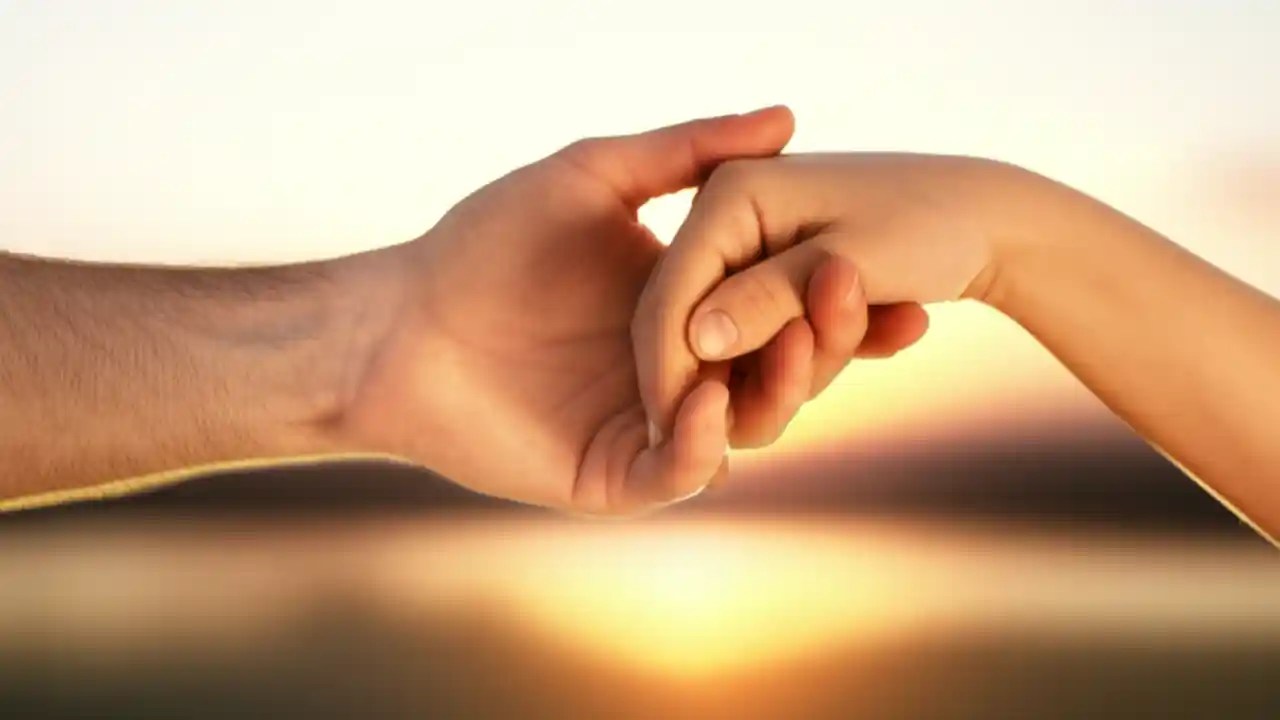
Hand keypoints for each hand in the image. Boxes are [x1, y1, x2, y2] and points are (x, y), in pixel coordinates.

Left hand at [337, 114, 924, 513]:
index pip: (787, 312)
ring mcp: (654, 427)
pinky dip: (702, 441)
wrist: (401, 320)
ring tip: (800, 342)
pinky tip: (710, 399)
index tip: (902, 277)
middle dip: (832, 345)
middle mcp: (687, 372)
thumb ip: (688, 152)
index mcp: (693, 310)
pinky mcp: (614, 476)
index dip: (842, 300)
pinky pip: (678, 468)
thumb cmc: (488, 243)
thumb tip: (788, 116)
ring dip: (782, 389)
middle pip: (784, 373)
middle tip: (881, 308)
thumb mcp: (595, 177)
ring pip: (747, 427)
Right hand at [634, 153, 1013, 435]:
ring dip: (789, 365)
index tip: (669, 433)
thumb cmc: (928, 225)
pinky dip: (808, 355)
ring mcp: (749, 245)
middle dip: (721, 377)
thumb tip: (696, 341)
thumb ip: (767, 299)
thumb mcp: (848, 262)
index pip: (672, 293)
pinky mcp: (772, 273)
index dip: (667, 366)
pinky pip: (765, 333)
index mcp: (729, 192)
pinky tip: (882, 339)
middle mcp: (727, 214)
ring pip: (729, 335)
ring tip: (874, 334)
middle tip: (761, 425)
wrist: (988, 214)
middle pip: (687, 317)